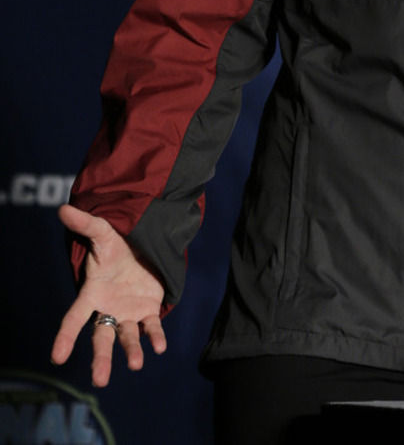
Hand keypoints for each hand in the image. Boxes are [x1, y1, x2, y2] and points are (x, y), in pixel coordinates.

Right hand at [51, 204, 166, 386]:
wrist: (140, 248)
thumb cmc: (116, 246)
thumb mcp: (104, 233)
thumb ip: (86, 224)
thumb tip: (62, 208)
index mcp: (92, 294)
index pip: (74, 318)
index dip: (65, 337)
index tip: (58, 358)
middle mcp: (107, 308)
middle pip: (101, 337)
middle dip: (101, 358)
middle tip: (99, 381)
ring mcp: (127, 312)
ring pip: (126, 336)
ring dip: (131, 351)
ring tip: (136, 364)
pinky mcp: (147, 311)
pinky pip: (151, 328)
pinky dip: (155, 338)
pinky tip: (159, 348)